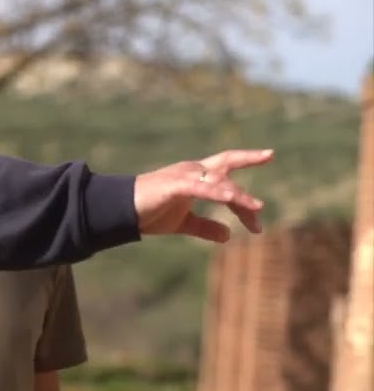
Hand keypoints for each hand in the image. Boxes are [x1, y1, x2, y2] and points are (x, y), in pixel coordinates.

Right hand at [134, 149, 274, 241]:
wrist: (120, 211)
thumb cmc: (148, 212)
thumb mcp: (182, 222)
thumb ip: (205, 227)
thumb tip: (229, 235)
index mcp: (193, 177)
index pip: (224, 169)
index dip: (246, 160)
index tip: (269, 155)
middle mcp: (191, 172)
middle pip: (225, 166)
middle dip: (248, 158)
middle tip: (269, 155)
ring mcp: (183, 177)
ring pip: (218, 182)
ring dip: (239, 196)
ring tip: (258, 209)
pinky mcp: (175, 186)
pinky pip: (203, 189)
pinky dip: (219, 193)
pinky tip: (234, 199)